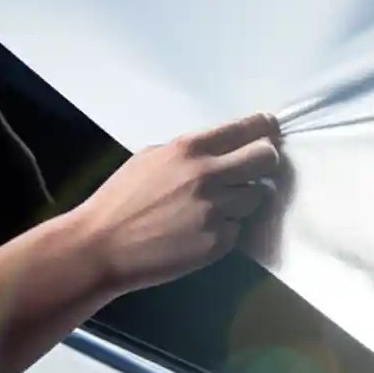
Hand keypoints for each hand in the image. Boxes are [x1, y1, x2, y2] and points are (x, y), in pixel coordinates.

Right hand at [65, 113, 281, 294]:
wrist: (102, 245)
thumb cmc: (122, 199)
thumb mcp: (152, 158)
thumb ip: (190, 152)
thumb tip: (224, 147)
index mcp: (190, 148)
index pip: (247, 128)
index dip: (265, 127)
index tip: (272, 128)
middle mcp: (208, 175)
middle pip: (266, 158)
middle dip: (265, 161)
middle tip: (256, 168)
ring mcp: (216, 210)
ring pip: (256, 196)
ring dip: (243, 199)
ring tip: (215, 206)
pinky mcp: (218, 241)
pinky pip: (238, 228)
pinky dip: (226, 229)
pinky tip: (200, 231)